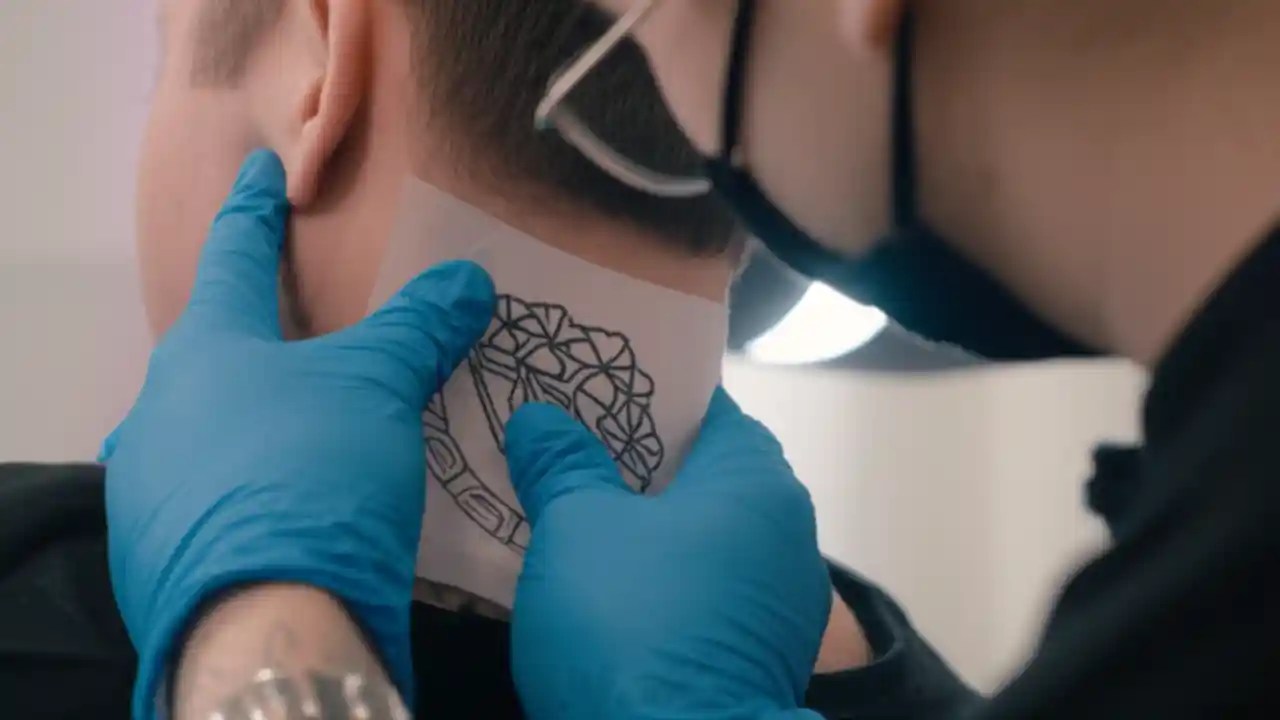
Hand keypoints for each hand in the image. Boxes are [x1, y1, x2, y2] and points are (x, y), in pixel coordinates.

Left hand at [101, 150, 495, 716]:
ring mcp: (155, 487)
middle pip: (207, 353)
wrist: (267, 622)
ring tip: (302, 422)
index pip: (233, 259)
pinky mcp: (166, 554)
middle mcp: (161, 411)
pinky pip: (213, 494)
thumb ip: (418, 326)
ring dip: (251, 417)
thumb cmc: (314, 471)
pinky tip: (290, 498)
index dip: (253, 213)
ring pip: (204, 429)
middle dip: (250, 335)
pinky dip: (254, 481)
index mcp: (204, 351)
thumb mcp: (379, 387)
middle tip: (291, 324)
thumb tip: (468, 276)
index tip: (259, 174)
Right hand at [505, 389, 830, 719]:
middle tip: (568, 450)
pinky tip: (609, 589)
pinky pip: (707, 595)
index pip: (709, 410)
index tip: (593, 390)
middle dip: (639, 465)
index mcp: (757, 482)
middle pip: (706, 476)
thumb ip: (560, 465)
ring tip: (575, 515)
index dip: (648, 397)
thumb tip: (540, 419)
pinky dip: (666, 583)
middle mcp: (787, 534)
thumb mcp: (575, 529)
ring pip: (705, 540)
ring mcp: (780, 605)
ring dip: (650, 530)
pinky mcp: (761, 659)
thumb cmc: (631, 624)